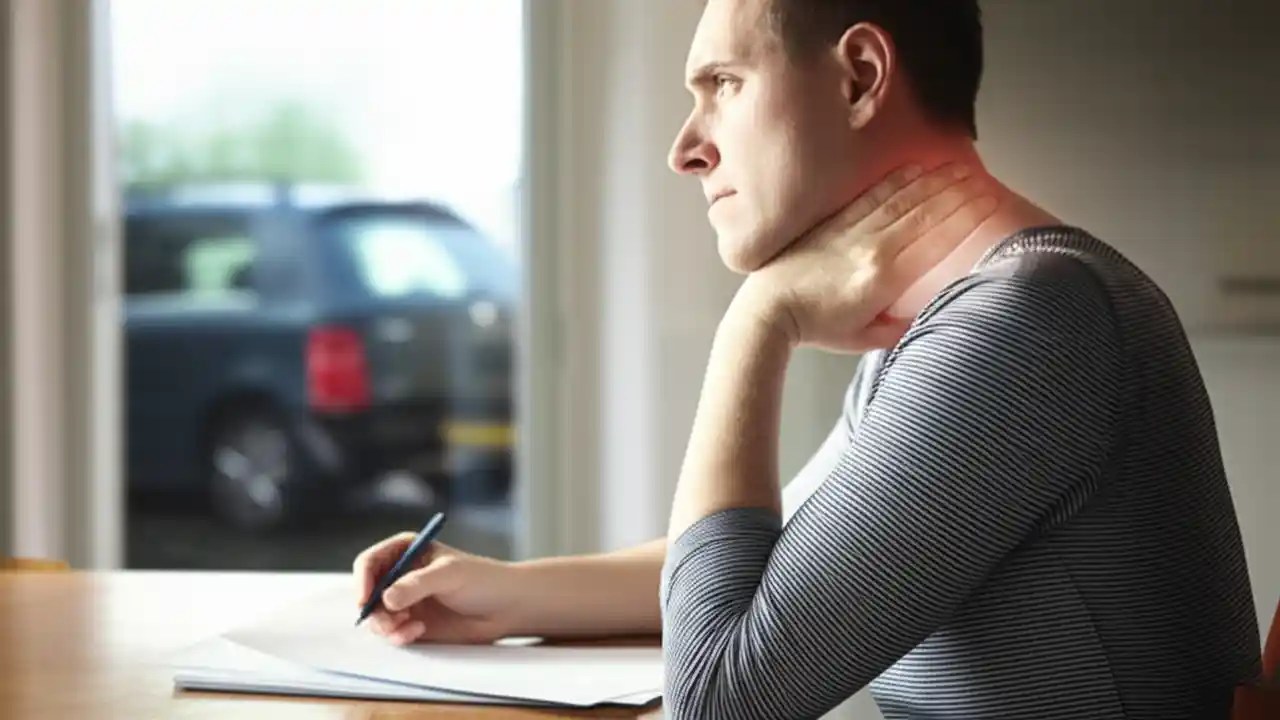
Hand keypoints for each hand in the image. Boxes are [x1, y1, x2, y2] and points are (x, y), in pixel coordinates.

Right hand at [353, 534, 518, 644]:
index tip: (364, 600)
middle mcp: (401, 575)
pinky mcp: (412, 622)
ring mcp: (405, 600)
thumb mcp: (450, 574)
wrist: (505, 607)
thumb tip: (386, 599)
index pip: (369, 562)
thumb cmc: (482, 579)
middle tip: (391, 621)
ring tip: (410, 627)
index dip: (362, 580)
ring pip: (376, 616)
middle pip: (367, 592)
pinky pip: (391, 632)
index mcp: (406, 551)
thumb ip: (417, 585)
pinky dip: (398, 635)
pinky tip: (417, 631)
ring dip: (386, 625)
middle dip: (373, 609)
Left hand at [738, 163, 998, 352]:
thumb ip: (902, 324)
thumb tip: (927, 310)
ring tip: (960, 169)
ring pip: (902, 198)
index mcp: (884, 278)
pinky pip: (873, 194)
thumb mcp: (867, 339)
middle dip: (958, 193)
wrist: (769, 310)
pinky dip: (898, 179)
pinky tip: (917, 168)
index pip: (936, 239)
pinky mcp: (835, 220)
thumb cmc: (818, 328)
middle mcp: (873, 248)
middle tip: (984, 180)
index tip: (990, 201)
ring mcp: (853, 230)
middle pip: (925, 212)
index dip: (967, 217)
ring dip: (934, 181)